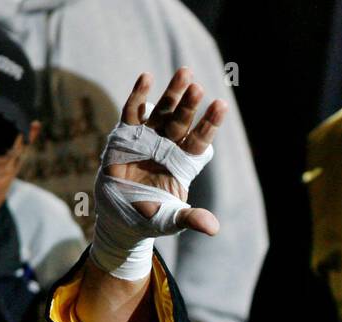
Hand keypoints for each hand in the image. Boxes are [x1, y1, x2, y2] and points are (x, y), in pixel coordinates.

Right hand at [110, 68, 226, 233]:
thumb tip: (213, 229)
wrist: (120, 216)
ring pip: (162, 112)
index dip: (209, 125)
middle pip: (182, 123)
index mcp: (182, 164)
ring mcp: (149, 138)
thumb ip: (191, 219)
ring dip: (172, 93)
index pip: (199, 141)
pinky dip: (138, 95)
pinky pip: (133, 112)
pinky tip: (147, 77)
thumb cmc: (150, 217)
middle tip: (199, 87)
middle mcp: (168, 146)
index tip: (221, 106)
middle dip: (190, 106)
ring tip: (185, 72)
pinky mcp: (127, 135)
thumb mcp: (171, 220)